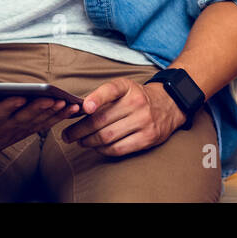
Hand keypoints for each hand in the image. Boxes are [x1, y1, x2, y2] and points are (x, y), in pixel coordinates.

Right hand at [0, 94, 79, 165]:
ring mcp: (11, 132)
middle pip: (20, 119)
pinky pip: (40, 126)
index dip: (7, 107)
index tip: (19, 97)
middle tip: (54, 99)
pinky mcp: (20, 132)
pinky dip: (55, 119)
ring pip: (34, 123)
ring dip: (52, 115)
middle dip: (38, 109)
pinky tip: (70, 110)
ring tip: (69, 104)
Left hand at [60, 77, 185, 156]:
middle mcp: (137, 102)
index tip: (84, 107)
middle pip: (101, 120)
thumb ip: (102, 98)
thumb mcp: (124, 89)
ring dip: (88, 142)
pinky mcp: (147, 138)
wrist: (169, 104)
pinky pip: (118, 148)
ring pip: (107, 136)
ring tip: (80, 141)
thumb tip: (75, 112)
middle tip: (67, 135)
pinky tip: (97, 147)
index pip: (110, 90)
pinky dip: (103, 150)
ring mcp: (144, 121)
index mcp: (128, 87)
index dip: (96, 98)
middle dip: (79, 130)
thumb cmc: (137, 98)